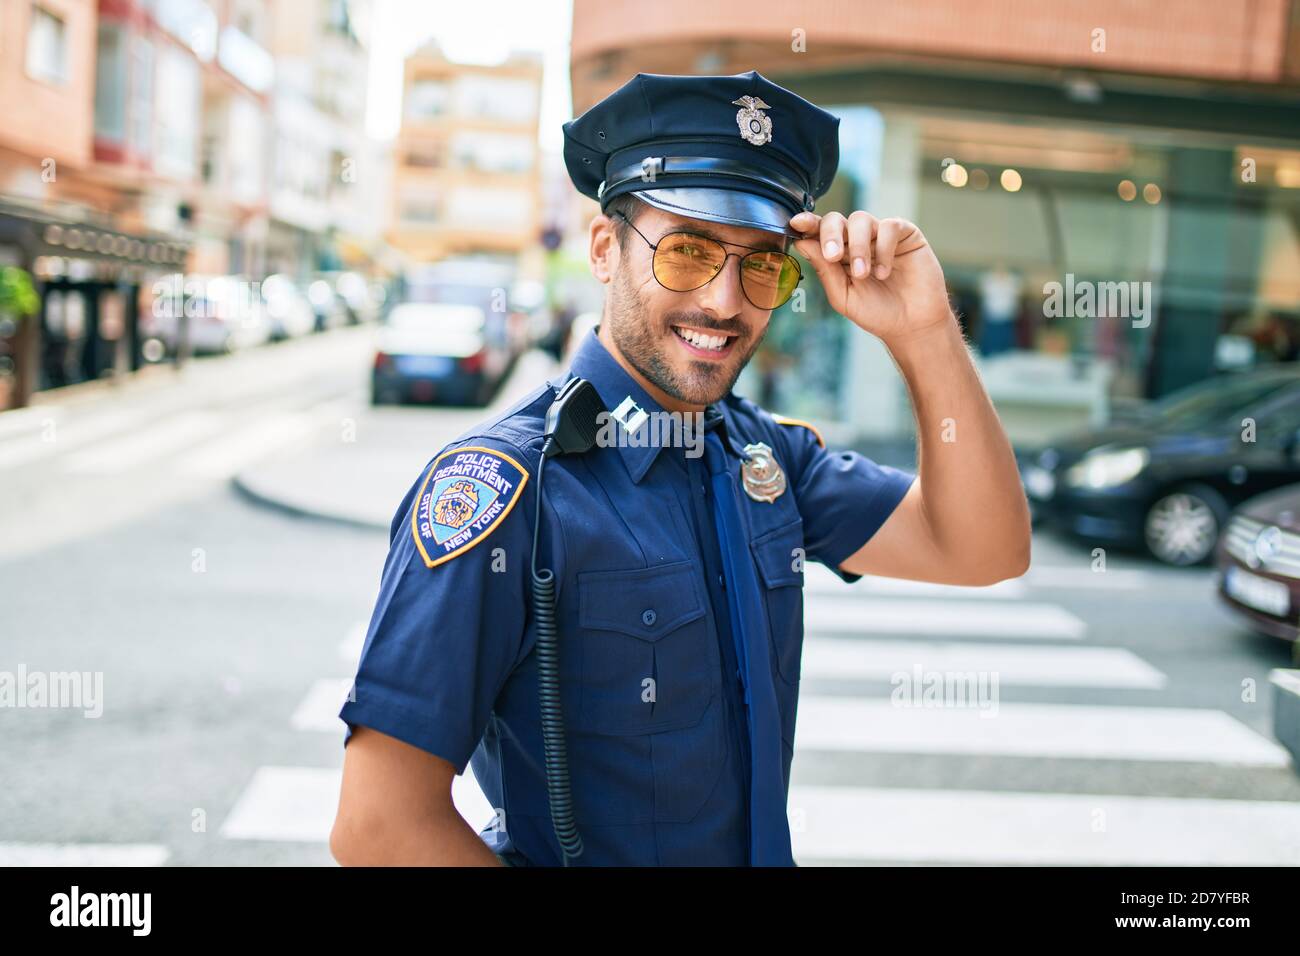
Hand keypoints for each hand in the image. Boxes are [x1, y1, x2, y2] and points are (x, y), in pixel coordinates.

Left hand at [789, 210, 952, 345]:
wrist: (912, 325)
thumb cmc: (876, 313)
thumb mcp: (843, 296)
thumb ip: (824, 270)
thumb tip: (802, 242)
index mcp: (838, 254)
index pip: (818, 232)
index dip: (807, 223)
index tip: (796, 223)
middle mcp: (857, 240)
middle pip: (836, 220)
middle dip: (830, 234)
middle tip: (832, 256)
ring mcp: (881, 235)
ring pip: (861, 219)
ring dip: (858, 246)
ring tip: (863, 274)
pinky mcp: (906, 235)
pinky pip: (890, 226)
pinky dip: (884, 248)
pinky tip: (884, 272)